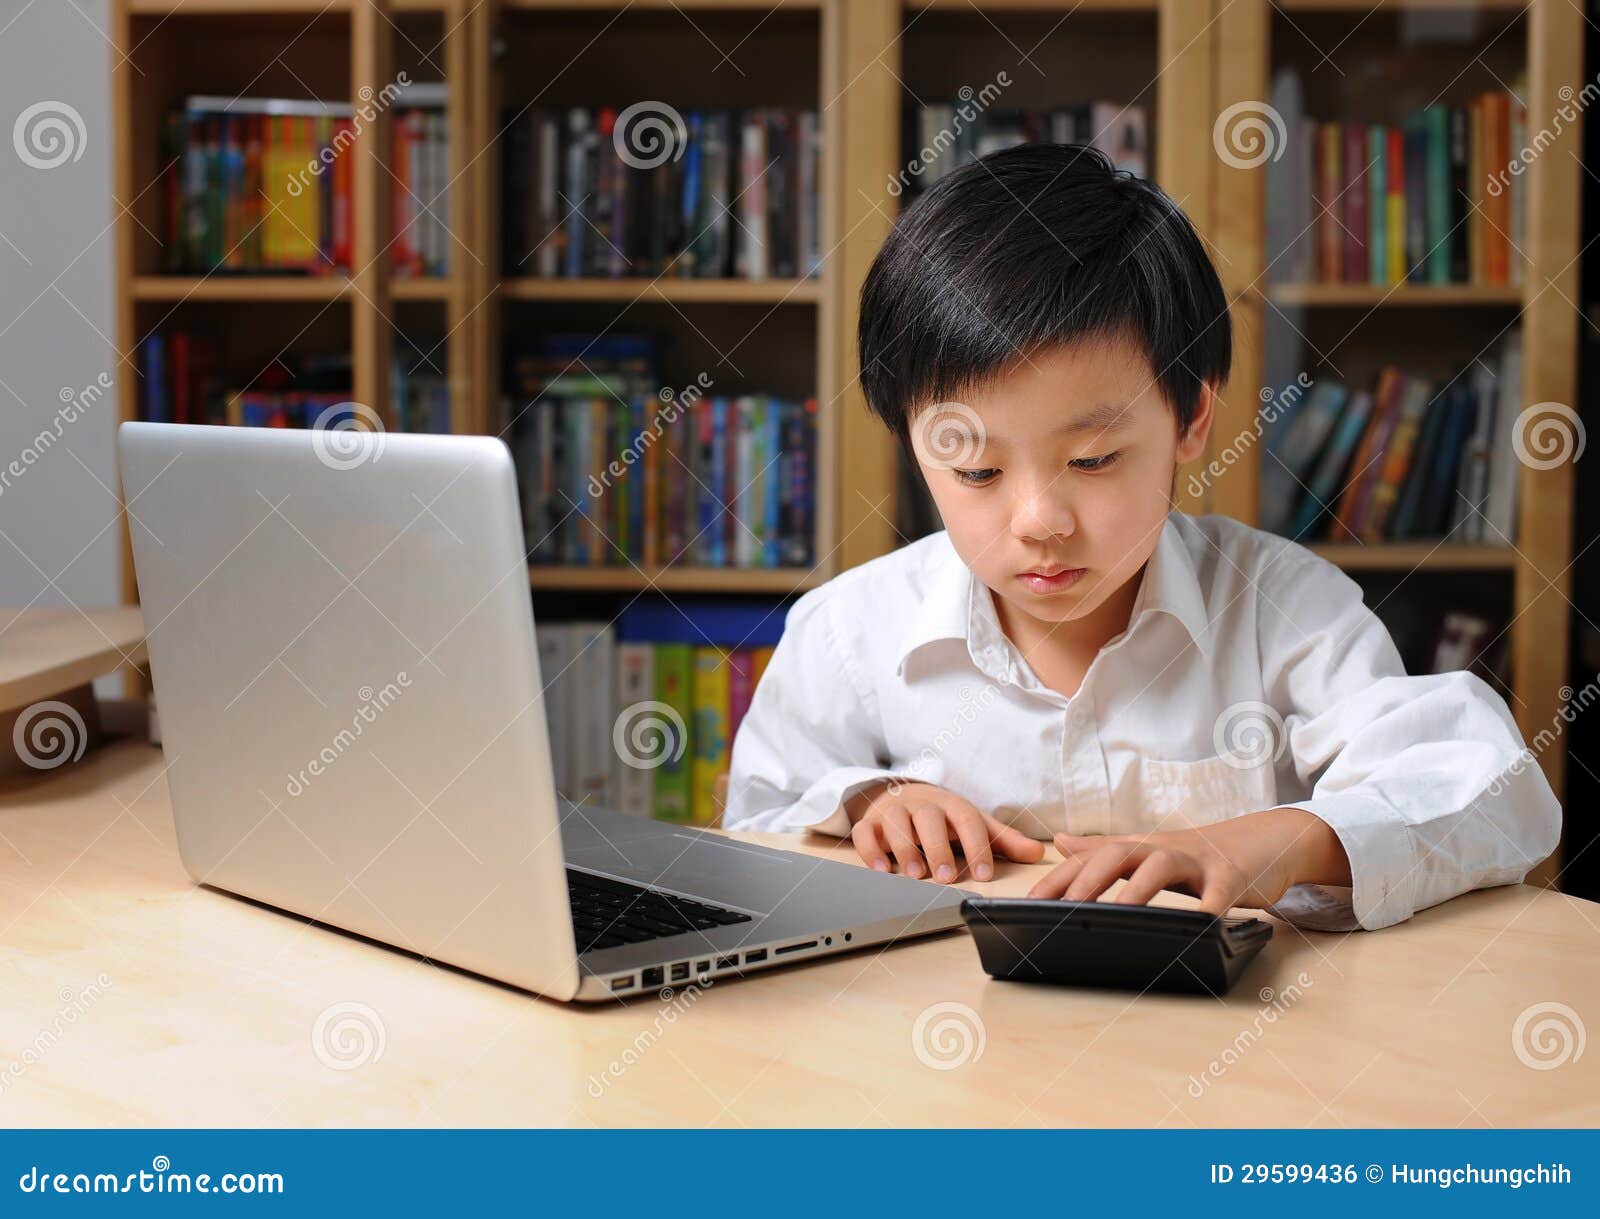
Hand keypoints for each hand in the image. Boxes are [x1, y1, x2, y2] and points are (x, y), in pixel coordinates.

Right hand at [843, 780, 1045, 882]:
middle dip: (938, 847)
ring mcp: (894, 812)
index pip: (966, 820)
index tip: (984, 873)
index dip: (977, 845)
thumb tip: (1038, 853)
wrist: (901, 795)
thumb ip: (1004, 841)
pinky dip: (870, 850)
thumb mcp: (974, 824)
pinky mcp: (871, 822)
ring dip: (905, 848)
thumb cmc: (943, 817)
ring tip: (915, 875)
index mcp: (950, 804)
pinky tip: (882, 870)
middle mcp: (921, 805)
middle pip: (929, 818)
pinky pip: (865, 832)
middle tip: (946, 877)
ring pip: (896, 822)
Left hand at [1026, 807, 1350, 914]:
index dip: (1059, 877)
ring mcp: (1198, 860)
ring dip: (1138, 890)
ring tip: (1117, 915)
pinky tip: (1196, 929)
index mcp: (1140, 847)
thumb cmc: (1202, 852)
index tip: (1028, 902)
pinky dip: (1207, 910)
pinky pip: (1218, 894)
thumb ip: (1104, 849)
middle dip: (1087, 880)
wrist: (1267, 839)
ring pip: (1161, 866)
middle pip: (1119, 854)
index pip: (1090, 857)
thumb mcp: (1149, 848)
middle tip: (1062, 909)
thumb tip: (1059, 843)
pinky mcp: (1232, 876)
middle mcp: (1163, 848)